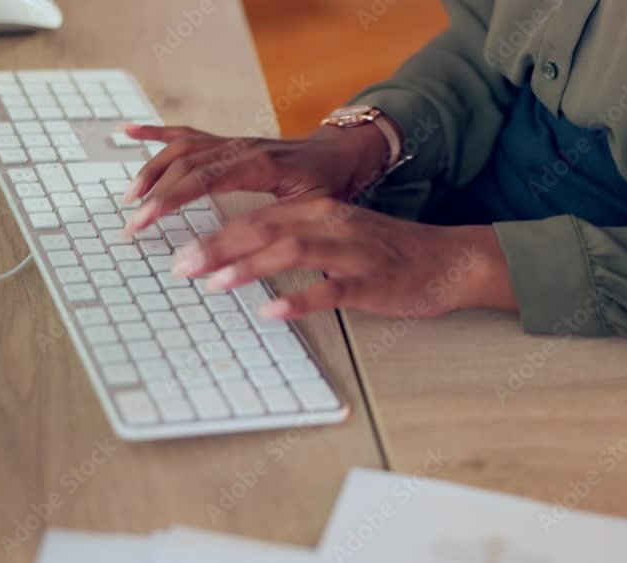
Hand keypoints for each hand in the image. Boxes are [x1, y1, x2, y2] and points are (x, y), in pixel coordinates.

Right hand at [120, 123, 391, 236]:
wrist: (342, 155)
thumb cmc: (330, 184)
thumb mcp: (313, 210)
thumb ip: (279, 226)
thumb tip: (243, 252)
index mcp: (260, 164)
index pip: (202, 178)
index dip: (170, 199)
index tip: (145, 220)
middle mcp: (241, 147)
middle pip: (185, 164)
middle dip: (154, 194)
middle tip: (131, 225)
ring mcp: (233, 142)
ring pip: (182, 148)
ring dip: (152, 170)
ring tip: (130, 196)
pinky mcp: (228, 143)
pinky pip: (188, 134)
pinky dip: (157, 131)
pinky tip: (130, 130)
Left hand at [170, 199, 517, 318]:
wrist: (446, 260)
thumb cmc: (384, 253)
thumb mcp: (336, 235)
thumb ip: (292, 239)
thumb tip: (239, 255)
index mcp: (318, 211)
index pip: (257, 218)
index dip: (215, 235)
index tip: (180, 253)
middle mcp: (331, 224)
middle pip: (265, 229)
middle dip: (218, 248)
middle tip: (181, 267)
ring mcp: (351, 252)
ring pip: (292, 251)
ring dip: (249, 266)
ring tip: (215, 283)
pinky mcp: (370, 282)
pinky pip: (330, 290)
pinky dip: (299, 300)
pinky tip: (272, 312)